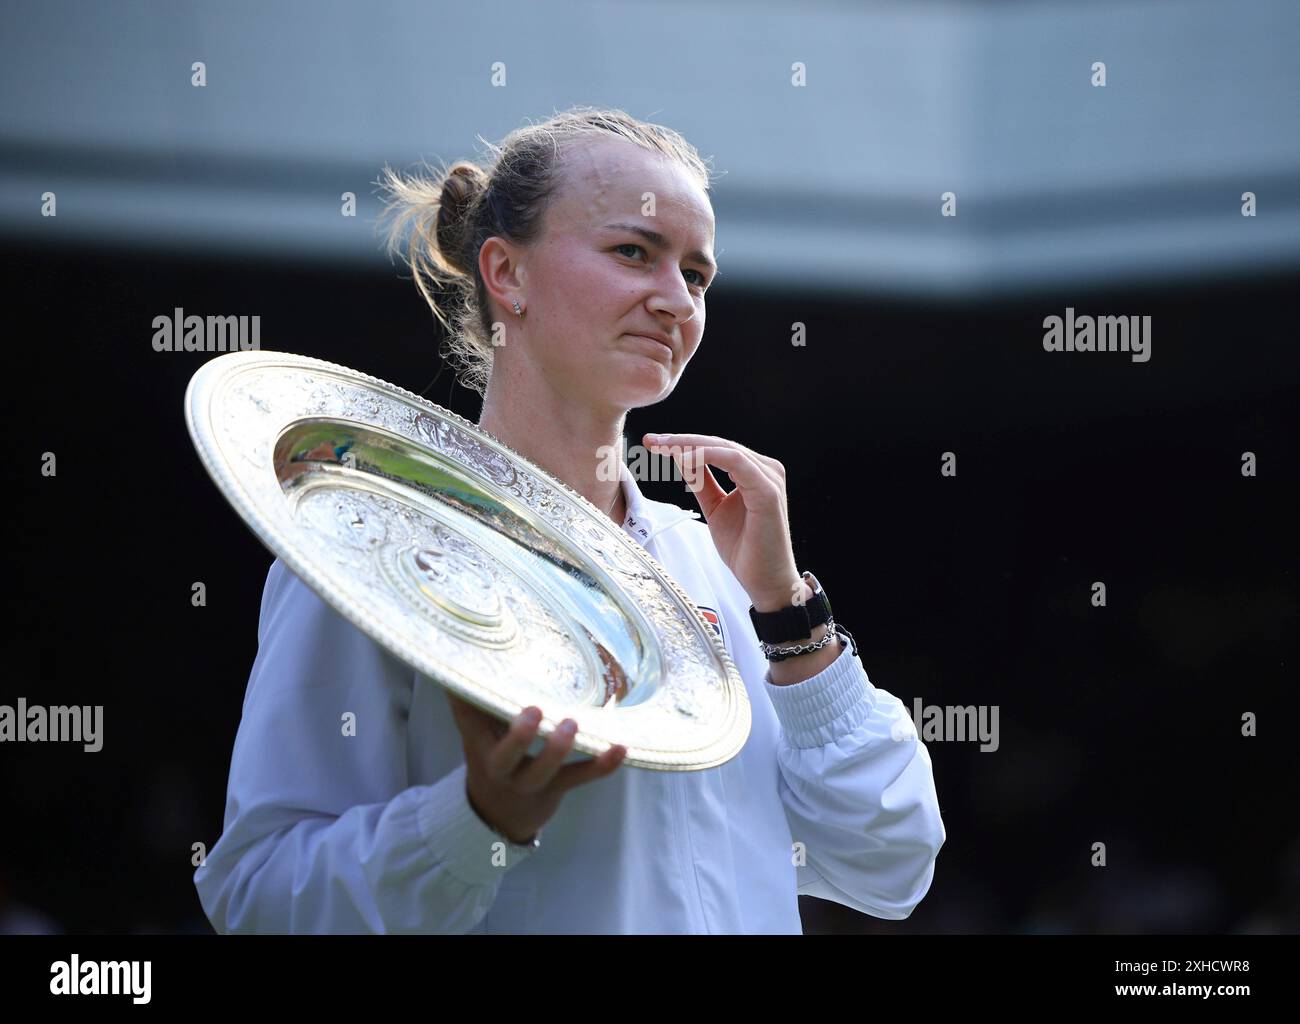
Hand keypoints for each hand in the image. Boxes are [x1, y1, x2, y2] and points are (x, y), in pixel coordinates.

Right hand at [447, 693, 626, 843]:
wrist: (499, 816)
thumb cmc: (494, 756)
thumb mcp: (480, 733)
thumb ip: (480, 703)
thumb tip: (475, 652)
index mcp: (479, 746)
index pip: (467, 721)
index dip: (466, 703)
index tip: (471, 680)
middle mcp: (501, 767)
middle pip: (505, 757)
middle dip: (519, 736)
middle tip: (534, 710)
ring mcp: (529, 782)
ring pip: (543, 771)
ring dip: (558, 750)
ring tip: (571, 723)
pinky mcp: (557, 789)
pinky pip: (581, 778)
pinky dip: (602, 765)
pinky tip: (620, 748)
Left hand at [644, 432, 801, 610]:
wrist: (764, 581)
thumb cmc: (744, 548)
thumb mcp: (715, 509)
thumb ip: (702, 483)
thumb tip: (682, 458)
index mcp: (754, 472)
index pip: (716, 448)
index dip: (683, 443)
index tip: (653, 444)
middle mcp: (765, 469)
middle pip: (718, 444)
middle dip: (681, 440)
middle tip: (650, 440)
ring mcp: (769, 478)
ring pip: (724, 448)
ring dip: (690, 445)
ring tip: (662, 447)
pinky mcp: (767, 491)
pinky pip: (735, 462)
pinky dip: (708, 457)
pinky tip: (684, 458)